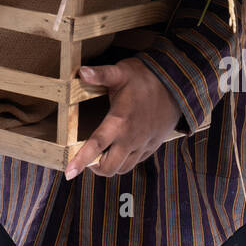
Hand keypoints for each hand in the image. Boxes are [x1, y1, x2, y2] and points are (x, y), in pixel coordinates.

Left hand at [64, 58, 180, 179]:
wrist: (177, 86)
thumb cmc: (145, 78)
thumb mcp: (121, 72)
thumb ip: (101, 74)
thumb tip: (82, 72)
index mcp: (120, 121)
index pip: (97, 145)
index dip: (81, 160)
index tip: (69, 173)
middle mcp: (131, 138)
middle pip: (109, 167)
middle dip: (94, 167)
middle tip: (86, 158)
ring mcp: (142, 144)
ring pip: (122, 168)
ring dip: (109, 166)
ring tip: (100, 156)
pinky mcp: (152, 146)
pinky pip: (135, 162)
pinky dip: (123, 162)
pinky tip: (118, 151)